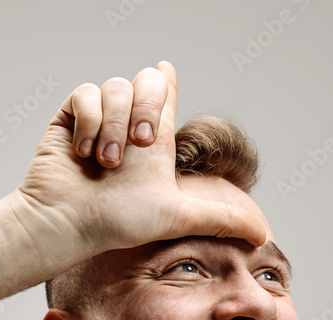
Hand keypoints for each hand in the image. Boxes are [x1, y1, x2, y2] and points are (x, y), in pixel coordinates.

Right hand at [13, 61, 266, 257]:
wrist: (68, 223)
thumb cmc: (116, 223)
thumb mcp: (178, 217)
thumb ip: (220, 219)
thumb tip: (264, 235)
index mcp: (154, 143)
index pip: (165, 95)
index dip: (166, 80)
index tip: (166, 69)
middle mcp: (126, 127)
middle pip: (147, 80)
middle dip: (148, 104)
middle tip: (142, 142)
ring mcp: (97, 121)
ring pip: (117, 87)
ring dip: (115, 124)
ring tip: (107, 163)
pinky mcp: (70, 119)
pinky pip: (86, 94)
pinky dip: (90, 121)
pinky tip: (84, 152)